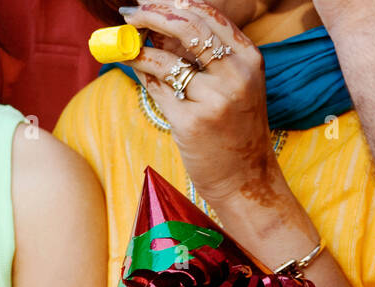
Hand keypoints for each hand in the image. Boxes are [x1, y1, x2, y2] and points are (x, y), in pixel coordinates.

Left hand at [122, 3, 285, 207]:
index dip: (173, 4)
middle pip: (186, 27)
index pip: (207, 15)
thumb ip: (206, 56)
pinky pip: (158, 91)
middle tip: (129, 16)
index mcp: (249, 59)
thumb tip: (160, 26)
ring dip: (139, 51)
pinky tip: (139, 74)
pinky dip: (144, 79)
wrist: (246, 181)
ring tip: (126, 48)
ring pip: (165, 61)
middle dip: (151, 15)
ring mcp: (215, 100)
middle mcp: (235, 76)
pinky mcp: (192, 123)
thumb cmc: (236, 132)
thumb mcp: (234, 87)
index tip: (150, 2)